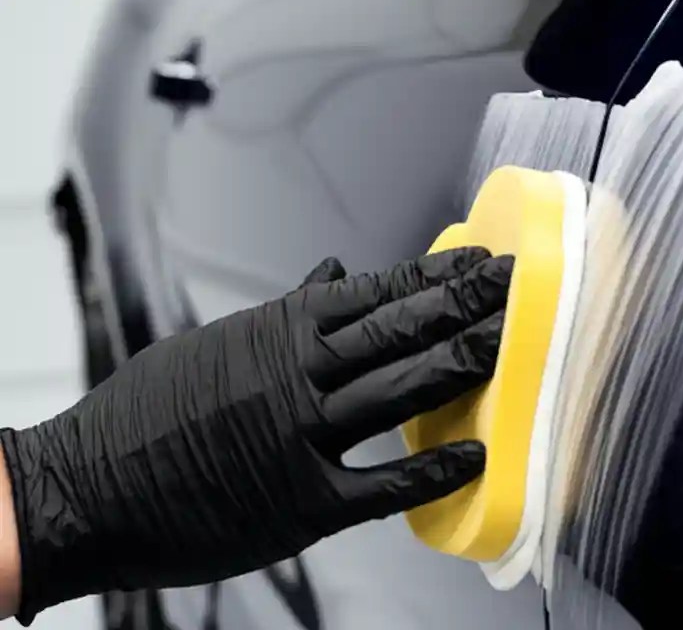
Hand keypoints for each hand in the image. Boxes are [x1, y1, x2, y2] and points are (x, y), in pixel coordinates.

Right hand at [0, 248, 511, 624]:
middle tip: (518, 285)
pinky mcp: (301, 502)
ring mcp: (301, 438)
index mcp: (278, 332)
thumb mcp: (216, 347)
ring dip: (462, 365)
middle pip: (401, 331)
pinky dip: (430, 470)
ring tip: (513, 345)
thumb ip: (285, 315)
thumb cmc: (148, 416)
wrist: (84, 491)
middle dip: (466, 305)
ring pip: (400, 391)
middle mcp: (296, 375)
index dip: (438, 277)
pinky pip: (382, 484)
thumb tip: (334, 275)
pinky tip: (475, 457)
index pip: (377, 293)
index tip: (483, 259)